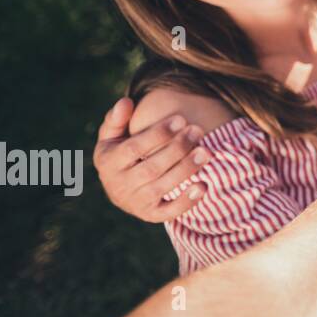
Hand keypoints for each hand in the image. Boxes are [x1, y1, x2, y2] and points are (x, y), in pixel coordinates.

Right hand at [93, 98, 208, 221]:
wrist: (119, 189)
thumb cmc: (120, 153)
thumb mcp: (112, 136)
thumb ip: (117, 119)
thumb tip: (126, 102)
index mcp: (109, 162)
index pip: (134, 148)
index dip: (158, 134)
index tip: (181, 119)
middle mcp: (120, 185)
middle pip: (151, 167)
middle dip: (177, 148)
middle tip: (198, 131)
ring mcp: (135, 202)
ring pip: (162, 187)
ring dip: (186, 169)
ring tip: (206, 151)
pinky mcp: (151, 215)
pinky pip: (169, 212)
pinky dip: (187, 201)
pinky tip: (204, 185)